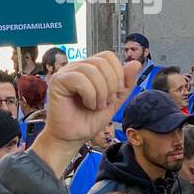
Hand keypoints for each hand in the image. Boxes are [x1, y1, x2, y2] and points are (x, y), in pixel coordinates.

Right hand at [31, 53, 137, 176]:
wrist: (74, 138)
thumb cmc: (90, 120)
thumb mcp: (115, 101)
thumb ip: (126, 83)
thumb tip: (136, 63)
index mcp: (90, 68)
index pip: (108, 56)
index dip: (117, 73)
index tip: (117, 93)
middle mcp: (77, 67)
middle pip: (101, 62)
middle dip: (110, 85)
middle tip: (106, 103)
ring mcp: (66, 72)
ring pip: (92, 70)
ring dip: (100, 92)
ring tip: (97, 106)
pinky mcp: (58, 81)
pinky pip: (79, 79)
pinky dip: (90, 95)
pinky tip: (88, 105)